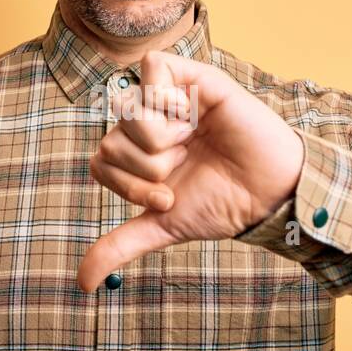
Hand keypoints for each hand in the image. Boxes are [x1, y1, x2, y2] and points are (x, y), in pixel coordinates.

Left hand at [76, 50, 305, 291]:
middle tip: (186, 167)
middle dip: (149, 169)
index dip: (128, 186)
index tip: (167, 198)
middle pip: (111, 139)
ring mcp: (169, 97)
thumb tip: (81, 284)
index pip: (101, 161)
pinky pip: (152, 66)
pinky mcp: (193, 76)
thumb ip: (119, 245)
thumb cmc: (222, 204)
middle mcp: (149, 122)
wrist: (270, 194)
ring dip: (160, 139)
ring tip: (194, 141)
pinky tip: (192, 113)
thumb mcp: (164, 225)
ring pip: (127, 109)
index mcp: (138, 152)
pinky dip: (166, 96)